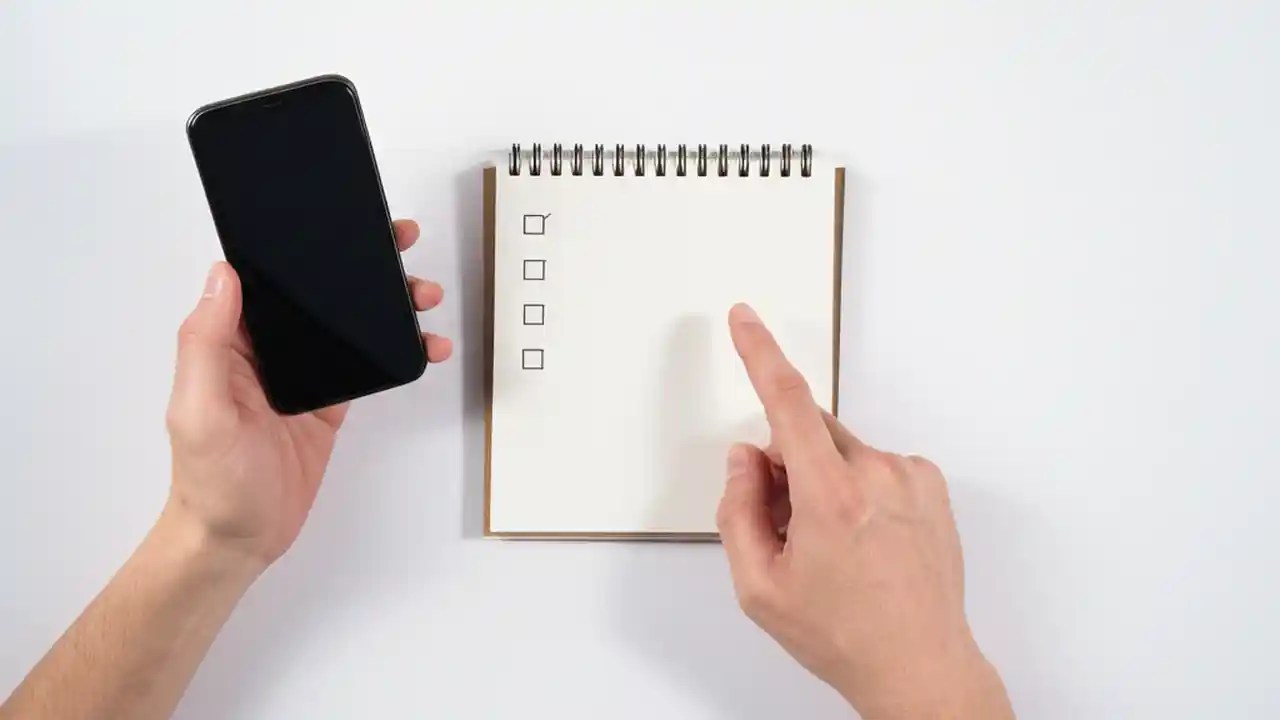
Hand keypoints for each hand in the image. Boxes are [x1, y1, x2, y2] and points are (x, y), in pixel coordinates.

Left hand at [163, 219, 451, 568]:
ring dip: (388, 307)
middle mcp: (268, 351)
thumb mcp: (199, 408)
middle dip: (363, 267)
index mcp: (231, 342)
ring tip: (422, 297)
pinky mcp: (329, 402)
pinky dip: (398, 352)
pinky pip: (367, 365)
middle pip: (318, 294)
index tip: (342, 225)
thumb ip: (208, 341)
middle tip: (399, 246)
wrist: (239, 540)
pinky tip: (421, 346)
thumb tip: (222, 276)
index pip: (268, 279)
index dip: (303, 248)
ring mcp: (303, 375)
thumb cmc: (210, 482)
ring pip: (351, 324)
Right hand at [718, 304, 1012, 718]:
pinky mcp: (930, 484)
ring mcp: (910, 476)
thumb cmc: (844, 635)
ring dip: (824, 479)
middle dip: (785, 464)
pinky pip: (874, 464)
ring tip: (833, 545)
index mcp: (830, 496)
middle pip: (807, 432)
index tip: (745, 319)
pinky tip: (863, 539)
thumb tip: (745, 457)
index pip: (786, 401)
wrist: (920, 666)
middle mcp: (876, 474)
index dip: (759, 352)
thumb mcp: (758, 586)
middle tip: (787, 526)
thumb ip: (737, 510)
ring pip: (841, 450)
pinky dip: (858, 488)